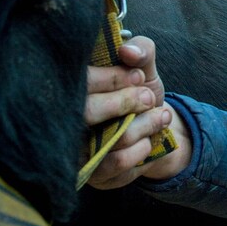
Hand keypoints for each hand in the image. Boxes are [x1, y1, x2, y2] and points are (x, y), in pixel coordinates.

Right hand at [85, 36, 191, 189]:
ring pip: (110, 139)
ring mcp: (75, 151)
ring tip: (161, 116)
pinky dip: (141, 149)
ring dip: (143, 125)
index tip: (138, 76)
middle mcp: (65, 122)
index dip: (111, 79)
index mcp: (72, 91)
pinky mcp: (90, 174)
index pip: (79, 82)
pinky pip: (117, 163)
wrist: (155, 134)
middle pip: (87, 112)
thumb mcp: (143, 67)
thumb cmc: (140, 92)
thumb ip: (141, 51)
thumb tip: (128, 52)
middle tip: (149, 97)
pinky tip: (149, 140)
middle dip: (125, 102)